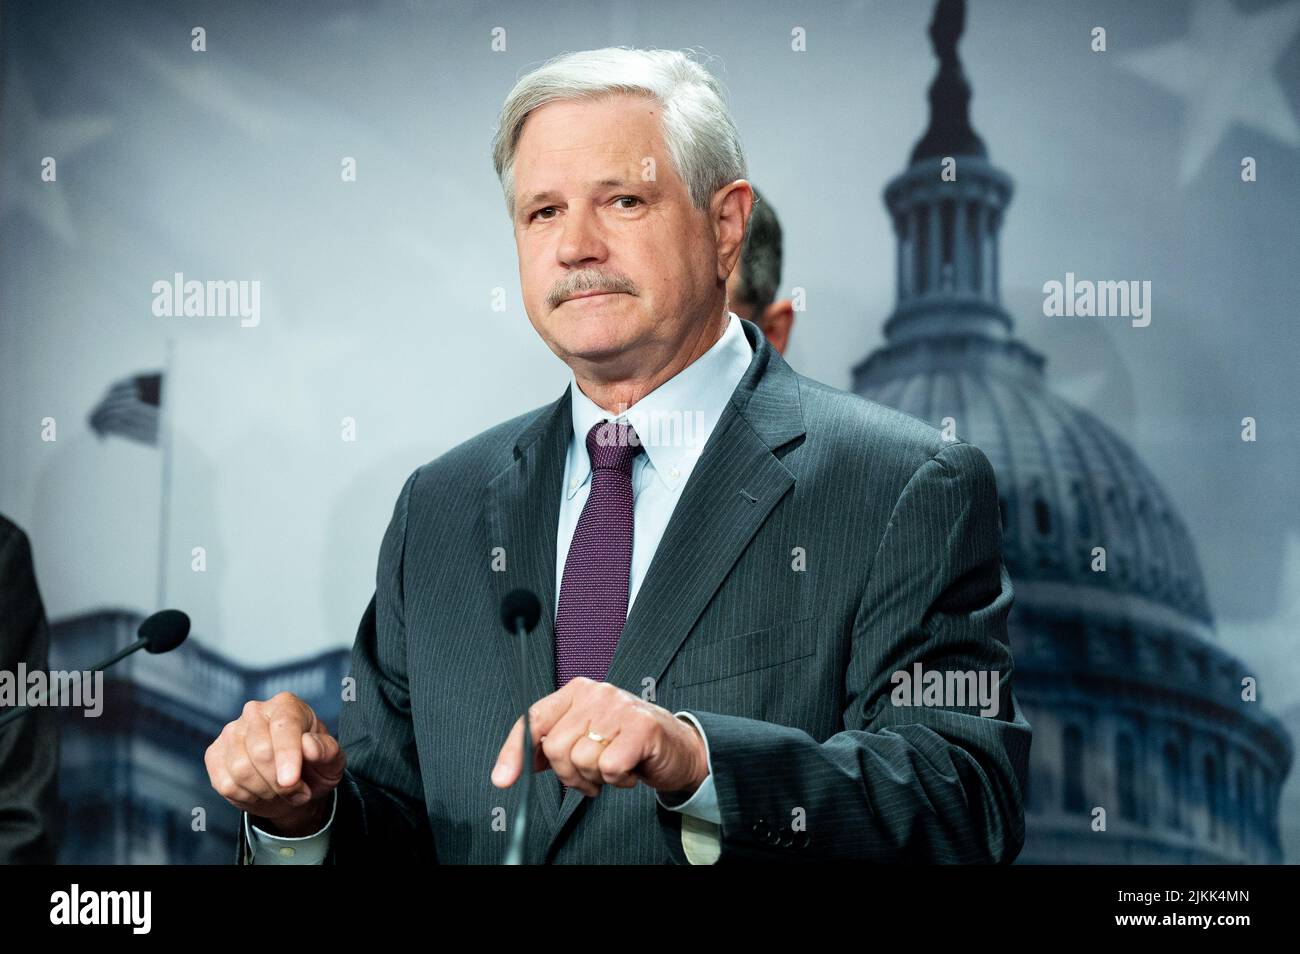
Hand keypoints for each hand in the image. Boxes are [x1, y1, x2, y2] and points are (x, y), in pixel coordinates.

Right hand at [205, 691, 344, 835]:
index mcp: (287, 705)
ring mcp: (231, 731)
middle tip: (298, 793)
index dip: (287, 756)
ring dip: (265, 792)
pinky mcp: (214, 754)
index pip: (284, 727)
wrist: (293, 783)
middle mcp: (255, 712)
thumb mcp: (333, 762)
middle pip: (260, 752)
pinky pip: (225, 783)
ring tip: (282, 793)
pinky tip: (261, 794)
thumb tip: (308, 745)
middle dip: (280, 783)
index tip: (291, 781)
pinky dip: (246, 798)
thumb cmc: (315, 766)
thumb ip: (327, 751)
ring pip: (241, 770)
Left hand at [490, 677, 708, 797]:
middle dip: (569, 774)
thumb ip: (553, 743)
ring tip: (614, 769)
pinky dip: (618, 780)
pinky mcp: (641, 727)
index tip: (503, 779)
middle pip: (555, 746)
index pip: (534, 718)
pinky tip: (630, 770)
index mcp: (577, 692)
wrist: (678, 747)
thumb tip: (513, 765)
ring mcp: (619, 707)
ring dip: (596, 778)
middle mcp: (596, 693)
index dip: (514, 751)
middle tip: (591, 776)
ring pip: (581, 759)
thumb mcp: (586, 736)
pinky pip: (609, 767)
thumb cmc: (628, 742)